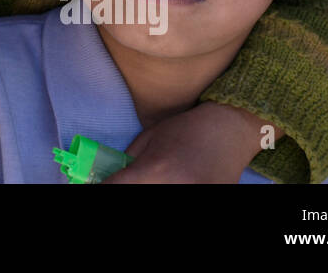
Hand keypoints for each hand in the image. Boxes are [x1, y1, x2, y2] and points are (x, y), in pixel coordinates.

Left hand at [101, 102, 276, 183]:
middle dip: (124, 186)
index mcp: (155, 169)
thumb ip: (129, 162)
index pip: (115, 187)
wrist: (230, 131)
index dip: (101, 186)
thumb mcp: (149, 138)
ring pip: (155, 197)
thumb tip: (109, 179)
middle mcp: (174, 188)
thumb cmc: (186, 128)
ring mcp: (193, 195)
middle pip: (134, 196)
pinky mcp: (210, 198)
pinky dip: (165, 189)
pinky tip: (169, 181)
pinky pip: (176, 199)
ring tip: (152, 178)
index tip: (97, 182)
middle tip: (121, 180)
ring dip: (146, 188)